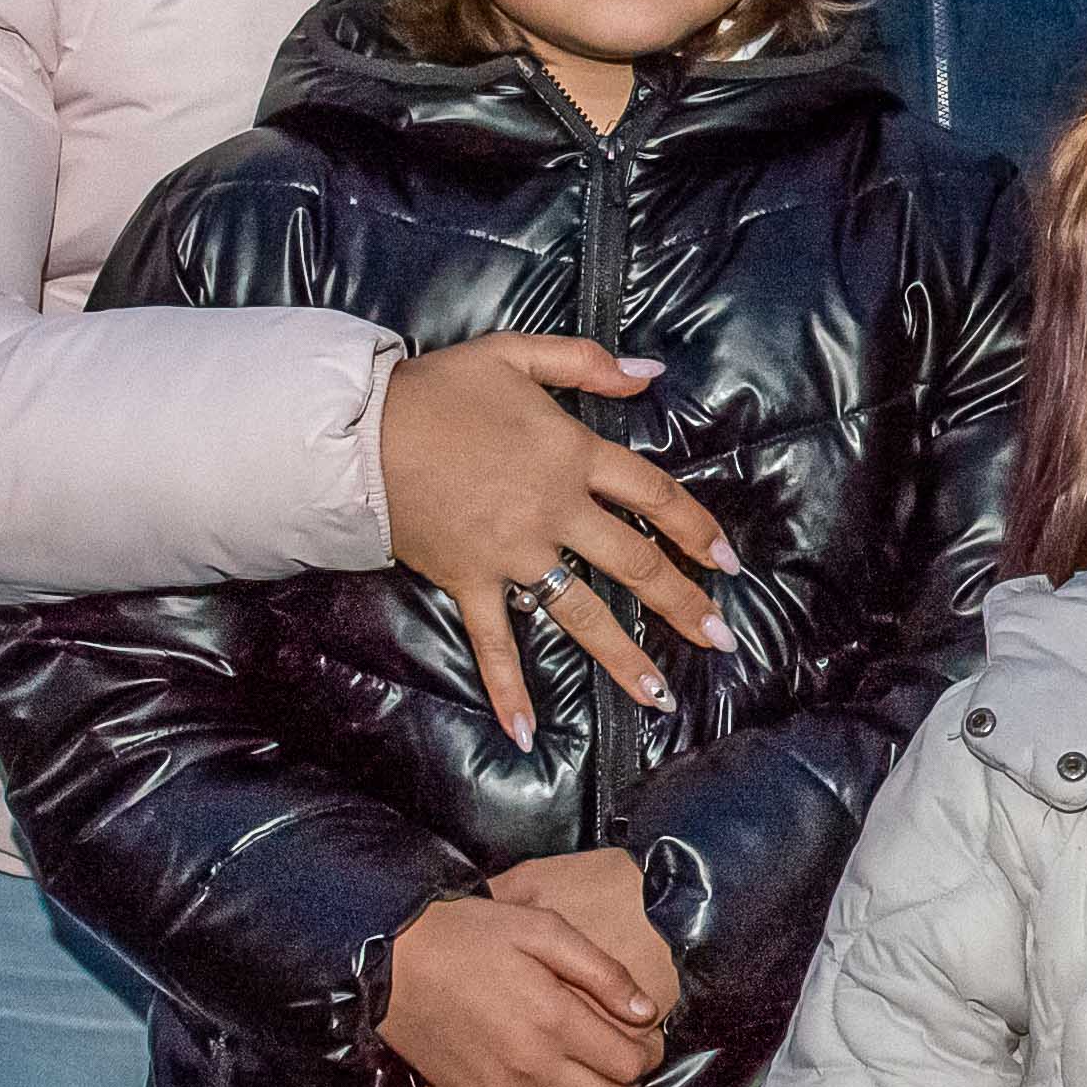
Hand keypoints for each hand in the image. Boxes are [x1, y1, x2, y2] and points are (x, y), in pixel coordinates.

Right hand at [376, 878, 669, 1086]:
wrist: (395, 956)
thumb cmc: (471, 934)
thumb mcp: (542, 929)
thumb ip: (601, 972)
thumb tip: (645, 1010)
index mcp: (555, 1019)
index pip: (628, 1064)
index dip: (648, 1056)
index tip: (645, 1042)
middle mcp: (531, 1065)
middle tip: (619, 1064)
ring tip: (585, 1084)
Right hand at [378, 335, 738, 740]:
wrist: (359, 430)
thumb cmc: (439, 389)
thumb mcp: (516, 353)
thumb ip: (588, 362)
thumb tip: (651, 373)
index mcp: (572, 454)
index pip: (653, 495)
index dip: (695, 528)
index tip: (727, 561)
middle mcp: (554, 511)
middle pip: (633, 561)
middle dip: (683, 602)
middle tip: (722, 637)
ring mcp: (512, 553)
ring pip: (580, 611)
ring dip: (624, 656)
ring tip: (663, 694)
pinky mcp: (469, 580)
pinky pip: (494, 642)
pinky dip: (507, 687)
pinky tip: (526, 733)